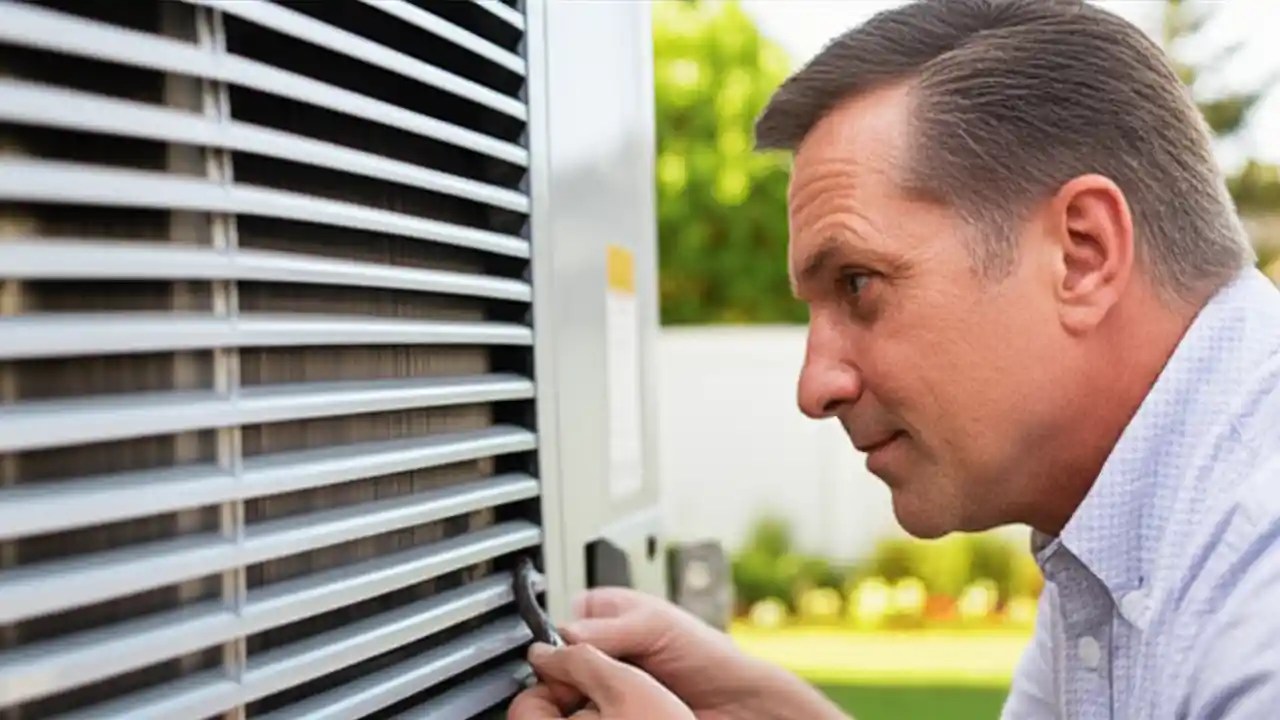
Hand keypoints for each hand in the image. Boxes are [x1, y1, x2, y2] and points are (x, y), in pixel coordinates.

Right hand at [560, 587, 846, 719]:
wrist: (736, 703)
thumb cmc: (706, 654)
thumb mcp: (654, 626)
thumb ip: (608, 628)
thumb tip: (565, 634)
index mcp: (606, 615)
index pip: (559, 627)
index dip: (554, 647)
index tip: (555, 662)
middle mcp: (602, 650)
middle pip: (560, 664)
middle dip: (566, 677)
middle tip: (576, 688)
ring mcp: (607, 684)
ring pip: (570, 693)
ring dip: (578, 699)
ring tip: (597, 703)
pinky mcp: (613, 713)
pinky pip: (587, 717)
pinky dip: (591, 717)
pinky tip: (604, 716)